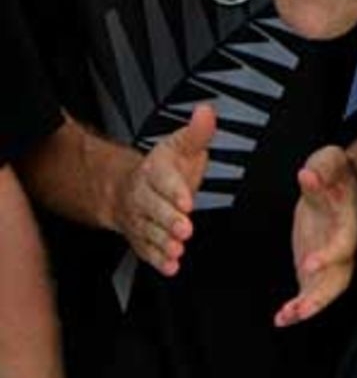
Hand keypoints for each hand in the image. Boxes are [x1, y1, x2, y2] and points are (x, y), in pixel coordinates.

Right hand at [112, 103, 215, 275]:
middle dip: (169, 220)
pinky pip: (146, 250)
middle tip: (185, 229)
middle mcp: (144, 196)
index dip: (175, 190)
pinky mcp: (141, 238)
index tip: (187, 200)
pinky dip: (157, 260)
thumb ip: (197, 132)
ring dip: (163, 242)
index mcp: (155, 170)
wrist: (129, 188)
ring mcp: (141, 218)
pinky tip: (170, 266)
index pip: (163, 180)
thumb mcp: (182, 145)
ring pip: (149, 231)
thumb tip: (207, 112)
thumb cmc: (164, 168)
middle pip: (154, 208)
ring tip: (177, 250)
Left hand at [274, 144, 356, 327]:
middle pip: (339, 278)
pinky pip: (309, 292)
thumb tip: (308, 175)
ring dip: (307, 307)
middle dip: (321, 296)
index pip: (343, 244)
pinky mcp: (315, 267)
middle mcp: (342, 245)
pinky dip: (297, 308)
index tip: (310, 264)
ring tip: (286, 317)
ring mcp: (330, 259)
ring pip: (325, 292)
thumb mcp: (329, 160)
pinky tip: (281, 318)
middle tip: (301, 308)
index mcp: (348, 222)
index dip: (329, 256)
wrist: (337, 182)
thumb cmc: (335, 171)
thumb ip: (323, 168)